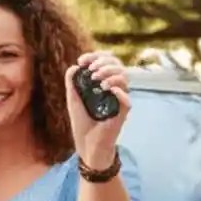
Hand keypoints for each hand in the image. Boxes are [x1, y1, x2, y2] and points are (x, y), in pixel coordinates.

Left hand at [65, 51, 130, 168]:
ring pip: (124, 78)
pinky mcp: (122, 114)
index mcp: (104, 83)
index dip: (97, 56)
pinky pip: (127, 99)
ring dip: (110, 73)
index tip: (82, 60)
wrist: (86, 144)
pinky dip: (119, 91)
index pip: (107, 62)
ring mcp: (119, 101)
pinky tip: (107, 90)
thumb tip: (75, 66)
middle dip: (104, 62)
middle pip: (118, 66)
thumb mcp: (73, 99)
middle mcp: (114, 89)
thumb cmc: (82, 123)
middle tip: (91, 69)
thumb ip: (72, 82)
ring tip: (96, 78)